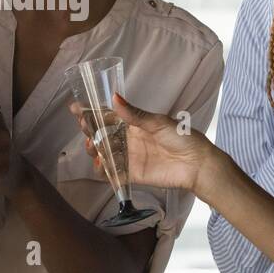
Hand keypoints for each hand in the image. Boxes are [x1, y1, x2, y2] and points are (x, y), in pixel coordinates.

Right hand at [75, 94, 213, 192]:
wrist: (197, 164)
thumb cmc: (183, 138)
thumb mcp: (158, 122)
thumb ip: (134, 114)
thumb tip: (115, 98)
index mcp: (133, 124)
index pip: (107, 116)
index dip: (91, 112)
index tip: (75, 108)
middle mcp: (128, 140)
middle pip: (101, 135)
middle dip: (89, 131)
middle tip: (85, 128)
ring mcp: (129, 157)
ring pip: (103, 154)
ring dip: (93, 150)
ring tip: (92, 146)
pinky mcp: (132, 174)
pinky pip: (113, 173)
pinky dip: (103, 171)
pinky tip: (99, 166)